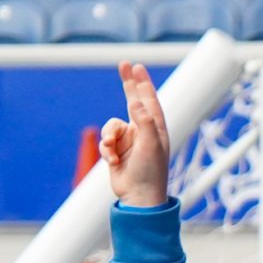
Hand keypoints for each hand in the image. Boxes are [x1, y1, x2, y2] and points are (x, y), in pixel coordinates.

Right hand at [100, 61, 169, 207]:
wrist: (139, 198)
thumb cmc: (150, 173)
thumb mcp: (150, 145)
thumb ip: (145, 121)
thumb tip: (137, 101)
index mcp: (156, 129)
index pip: (149, 100)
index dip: (143, 83)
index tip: (137, 67)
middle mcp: (143, 131)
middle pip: (133, 101)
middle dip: (128, 85)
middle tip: (123, 64)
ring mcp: (129, 141)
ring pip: (111, 125)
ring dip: (109, 137)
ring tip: (113, 151)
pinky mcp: (117, 151)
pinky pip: (106, 142)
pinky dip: (107, 151)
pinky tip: (114, 163)